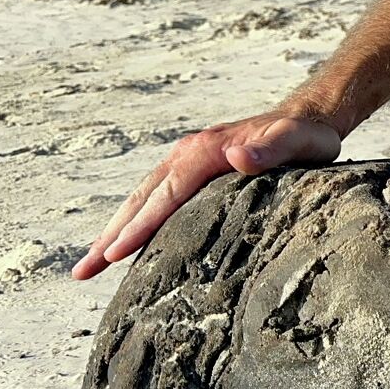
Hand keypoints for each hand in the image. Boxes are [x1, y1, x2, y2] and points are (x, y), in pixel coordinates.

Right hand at [71, 111, 343, 279]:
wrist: (307, 116)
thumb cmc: (307, 135)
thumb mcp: (298, 140)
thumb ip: (272, 148)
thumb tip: (237, 157)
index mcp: (205, 152)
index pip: (165, 196)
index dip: (139, 227)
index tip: (113, 254)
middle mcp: (187, 154)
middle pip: (141, 200)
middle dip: (110, 237)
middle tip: (82, 272)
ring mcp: (186, 160)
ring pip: (141, 199)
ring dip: (114, 231)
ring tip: (89, 264)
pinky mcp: (191, 169)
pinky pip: (155, 197)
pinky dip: (134, 220)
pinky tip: (127, 243)